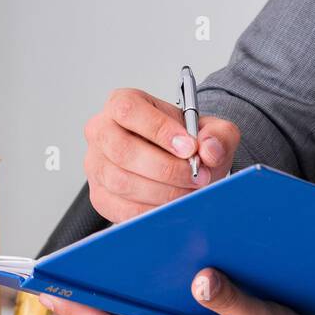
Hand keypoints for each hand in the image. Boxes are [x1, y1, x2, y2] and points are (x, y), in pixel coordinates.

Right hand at [83, 87, 240, 222]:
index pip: (129, 110)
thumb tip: (209, 150)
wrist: (178, 163)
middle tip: (197, 176)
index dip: (159, 130)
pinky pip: (121, 208)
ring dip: (163, 192)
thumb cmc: (185, 142)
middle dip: (166, 168)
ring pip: (122, 182)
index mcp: (122, 103)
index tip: (189, 148)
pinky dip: (152, 210)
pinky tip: (173, 205)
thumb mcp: (210, 130)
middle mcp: (102, 131)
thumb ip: (218, 135)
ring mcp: (96, 165)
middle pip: (123, 150)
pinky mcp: (99, 195)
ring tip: (189, 191)